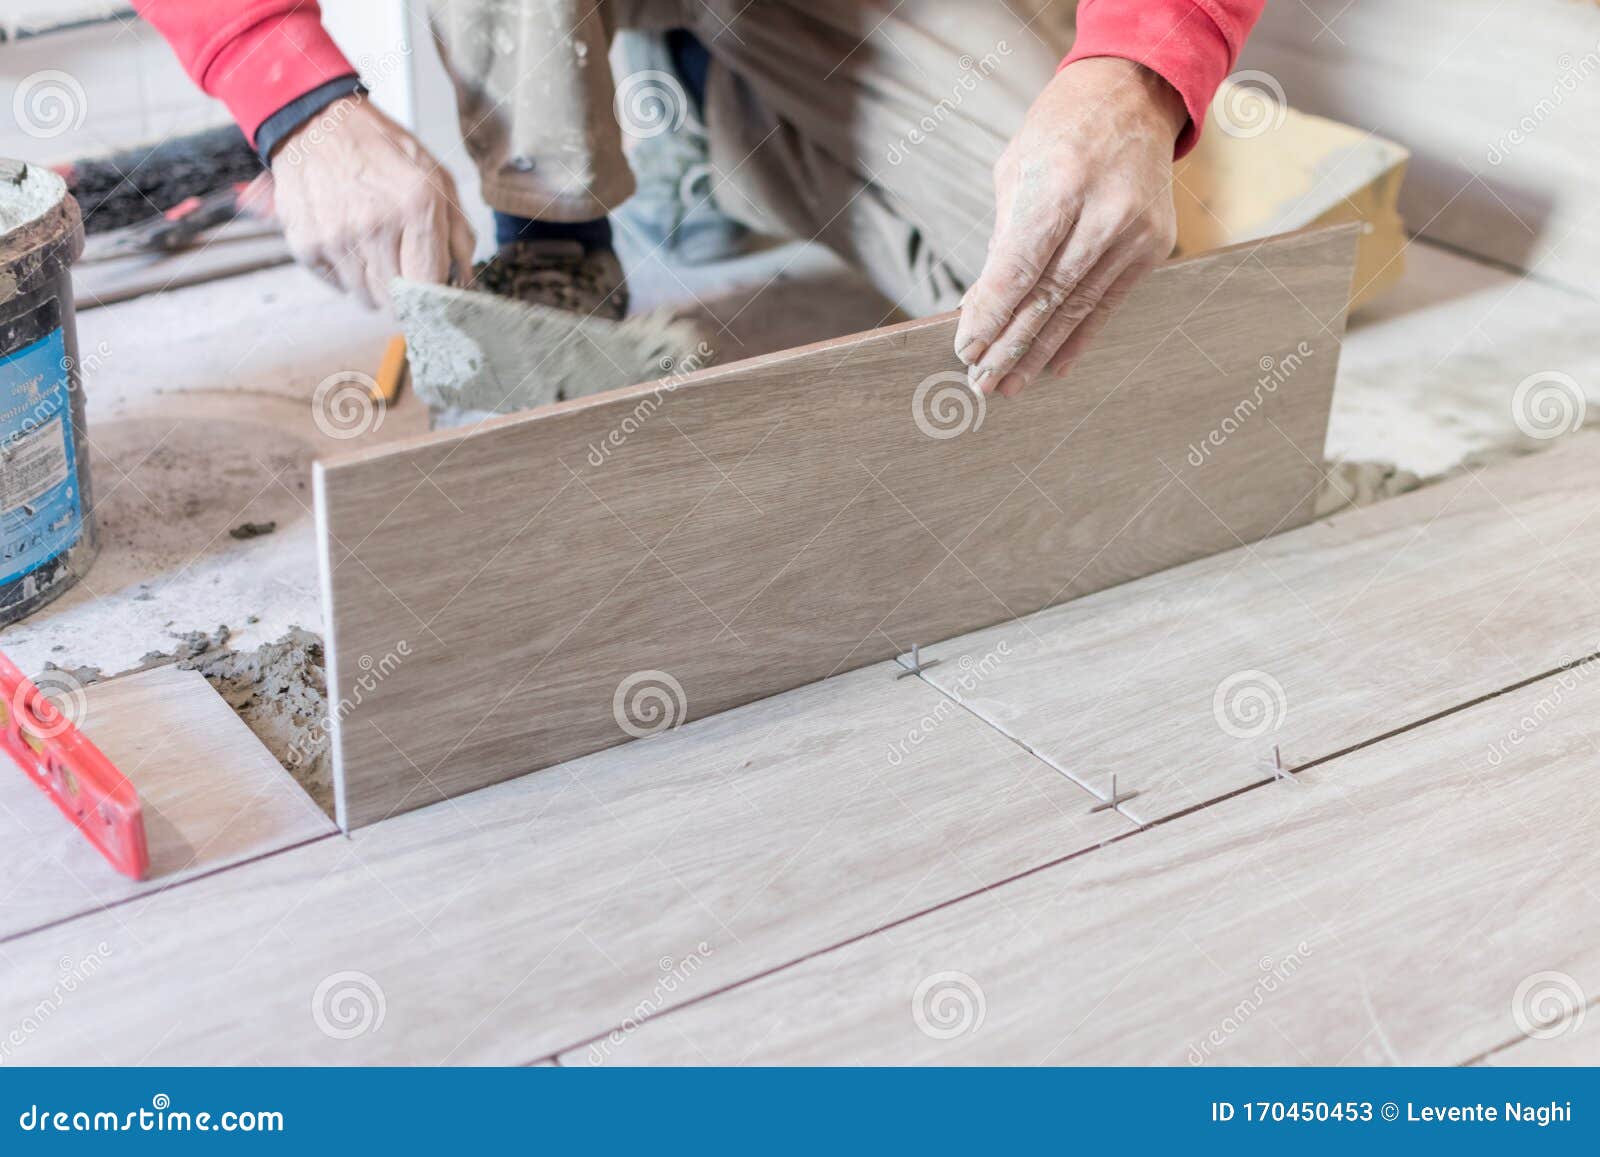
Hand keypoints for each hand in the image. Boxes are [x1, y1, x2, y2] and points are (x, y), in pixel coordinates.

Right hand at [266, 96, 475, 308]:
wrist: (315, 122)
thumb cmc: (383, 150)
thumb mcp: (437, 177)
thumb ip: (458, 234)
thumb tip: (463, 283)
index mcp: (416, 207)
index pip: (429, 289)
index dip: (432, 301)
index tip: (432, 300)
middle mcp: (374, 226)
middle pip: (397, 303)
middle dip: (405, 294)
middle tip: (402, 267)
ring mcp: (336, 237)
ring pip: (366, 298)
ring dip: (374, 283)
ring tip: (372, 245)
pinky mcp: (306, 243)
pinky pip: (336, 284)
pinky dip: (345, 272)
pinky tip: (347, 239)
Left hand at [955, 57, 1186, 397]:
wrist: (1133, 97)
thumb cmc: (1059, 132)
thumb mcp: (1016, 171)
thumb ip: (1002, 239)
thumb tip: (979, 305)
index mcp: (1062, 185)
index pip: (1019, 268)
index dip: (990, 315)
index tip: (965, 350)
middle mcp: (1104, 213)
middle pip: (1048, 297)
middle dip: (1009, 345)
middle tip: (980, 383)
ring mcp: (1135, 233)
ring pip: (1077, 308)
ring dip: (1038, 352)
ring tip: (1007, 386)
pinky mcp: (1153, 248)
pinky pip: (1108, 304)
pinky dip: (1079, 339)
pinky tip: (1053, 367)